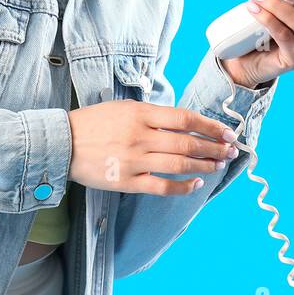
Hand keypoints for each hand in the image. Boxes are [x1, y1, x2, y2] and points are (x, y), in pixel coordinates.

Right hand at [67, 101, 240, 194]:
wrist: (62, 143)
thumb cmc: (93, 123)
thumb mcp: (122, 108)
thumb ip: (151, 115)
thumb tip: (182, 122)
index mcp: (140, 114)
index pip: (184, 118)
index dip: (209, 126)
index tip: (226, 131)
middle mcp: (140, 136)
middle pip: (187, 142)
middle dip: (214, 147)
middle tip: (231, 150)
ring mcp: (134, 160)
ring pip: (179, 164)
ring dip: (204, 165)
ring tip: (218, 165)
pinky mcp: (127, 181)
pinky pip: (162, 186)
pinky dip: (182, 186)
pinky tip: (196, 184)